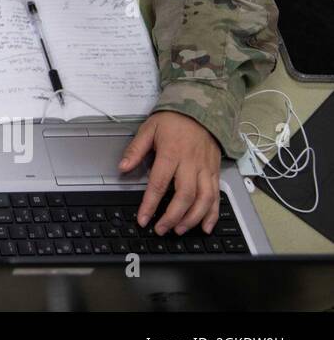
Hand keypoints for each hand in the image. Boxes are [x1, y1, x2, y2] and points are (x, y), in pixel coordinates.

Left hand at [119, 111, 222, 234]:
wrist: (201, 108)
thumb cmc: (173, 120)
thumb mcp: (149, 129)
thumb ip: (135, 150)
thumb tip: (122, 167)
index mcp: (172, 153)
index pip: (159, 184)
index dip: (150, 204)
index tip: (143, 219)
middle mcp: (191, 164)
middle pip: (185, 196)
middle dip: (173, 217)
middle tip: (161, 229)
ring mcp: (206, 169)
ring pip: (204, 199)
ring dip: (193, 219)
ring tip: (180, 230)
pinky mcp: (215, 172)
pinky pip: (217, 196)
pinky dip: (213, 214)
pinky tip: (206, 227)